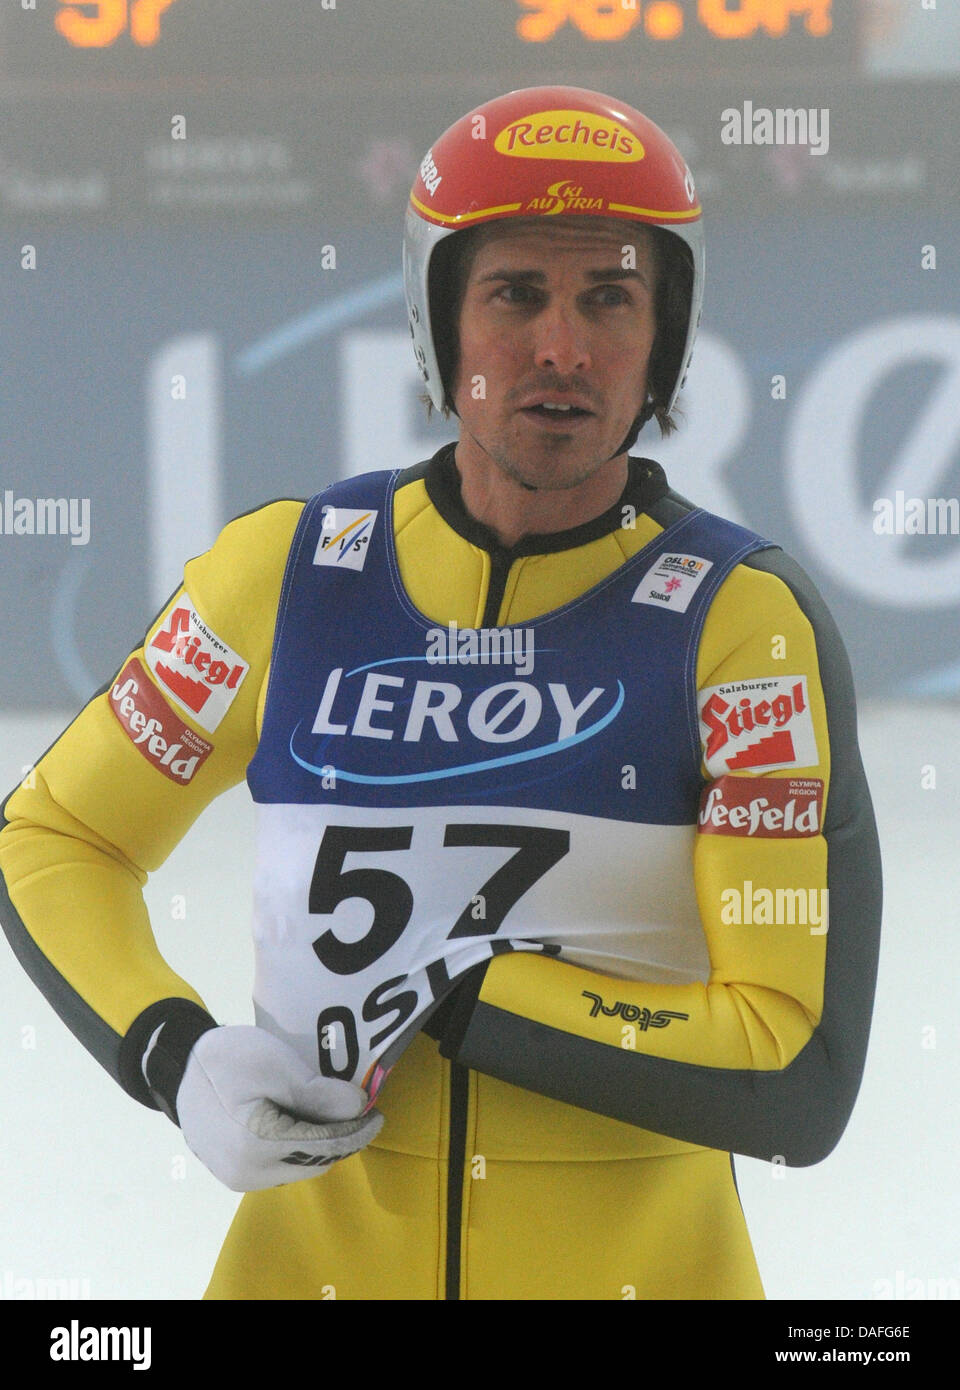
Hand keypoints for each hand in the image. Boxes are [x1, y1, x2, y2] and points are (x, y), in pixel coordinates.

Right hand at [175, 1024, 382, 1190]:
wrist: (181, 1068)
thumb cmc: (228, 1060)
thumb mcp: (276, 1064)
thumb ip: (318, 1092)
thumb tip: (358, 1108)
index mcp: (257, 1145)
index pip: (326, 1146)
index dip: (357, 1131)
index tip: (376, 1114)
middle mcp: (247, 1174)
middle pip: (316, 1162)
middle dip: (341, 1138)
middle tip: (356, 1110)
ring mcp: (239, 1179)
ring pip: (301, 1168)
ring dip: (320, 1144)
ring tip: (327, 1112)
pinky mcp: (234, 1176)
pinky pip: (281, 1168)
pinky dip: (298, 1149)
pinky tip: (300, 1121)